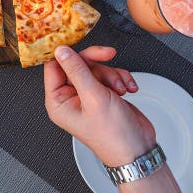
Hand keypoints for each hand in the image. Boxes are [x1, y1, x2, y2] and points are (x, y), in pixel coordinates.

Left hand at [45, 46, 155, 166]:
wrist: (139, 150)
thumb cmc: (113, 135)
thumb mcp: (94, 97)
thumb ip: (77, 70)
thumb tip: (61, 51)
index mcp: (58, 102)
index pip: (54, 67)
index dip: (67, 53)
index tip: (79, 42)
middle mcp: (70, 98)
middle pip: (77, 64)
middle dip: (97, 63)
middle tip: (109, 55)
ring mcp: (87, 96)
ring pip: (96, 68)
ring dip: (112, 74)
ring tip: (119, 88)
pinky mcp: (102, 95)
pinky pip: (108, 75)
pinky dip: (120, 79)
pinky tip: (128, 89)